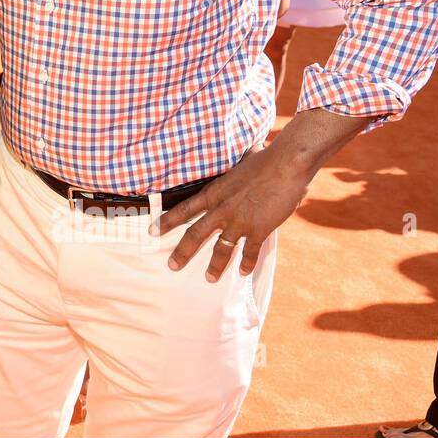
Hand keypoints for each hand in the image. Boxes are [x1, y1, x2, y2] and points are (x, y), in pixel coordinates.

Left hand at [152, 147, 309, 281]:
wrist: (285, 164)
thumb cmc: (264, 160)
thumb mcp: (237, 166)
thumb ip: (232, 176)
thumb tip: (236, 169)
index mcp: (214, 192)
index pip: (183, 209)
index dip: (166, 221)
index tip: (152, 231)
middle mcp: (222, 209)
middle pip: (195, 234)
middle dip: (182, 252)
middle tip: (172, 266)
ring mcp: (240, 221)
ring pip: (221, 249)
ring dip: (215, 266)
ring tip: (209, 278)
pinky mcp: (259, 229)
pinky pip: (250, 252)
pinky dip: (247, 263)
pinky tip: (243, 272)